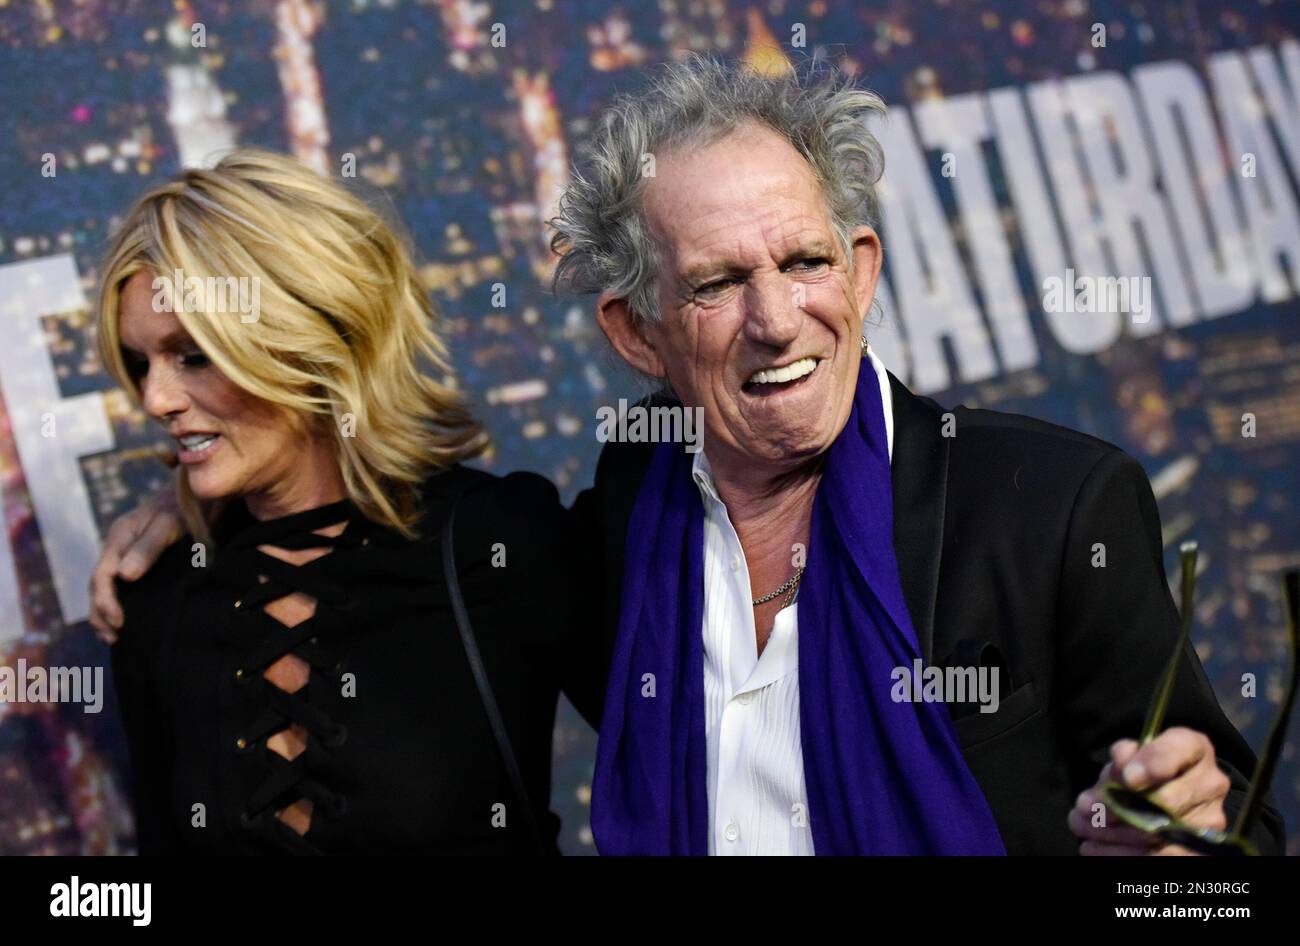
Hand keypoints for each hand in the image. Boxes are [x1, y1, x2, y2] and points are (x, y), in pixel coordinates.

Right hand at [89, 492, 183, 643]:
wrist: (200, 493)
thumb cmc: (186, 507)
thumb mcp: (170, 524)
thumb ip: (148, 548)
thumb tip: (124, 576)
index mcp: (120, 536)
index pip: (102, 576)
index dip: (106, 602)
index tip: (119, 622)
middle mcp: (119, 545)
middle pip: (99, 584)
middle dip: (101, 613)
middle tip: (113, 638)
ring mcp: (127, 551)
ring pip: (108, 585)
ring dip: (106, 611)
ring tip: (114, 636)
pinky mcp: (139, 557)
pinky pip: (122, 583)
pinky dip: (119, 602)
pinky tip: (126, 618)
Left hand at [1068, 728, 1230, 854]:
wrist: (1164, 793)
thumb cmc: (1141, 769)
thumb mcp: (1129, 756)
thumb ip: (1124, 756)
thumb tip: (1122, 767)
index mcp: (1194, 749)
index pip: (1180, 748)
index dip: (1154, 762)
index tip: (1128, 777)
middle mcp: (1210, 783)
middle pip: (1164, 800)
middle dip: (1117, 806)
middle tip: (1086, 808)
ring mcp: (1210, 819)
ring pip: (1157, 832)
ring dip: (1112, 833)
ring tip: (1082, 827)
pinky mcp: (1201, 848)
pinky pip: (1159, 856)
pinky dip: (1121, 853)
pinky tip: (1095, 848)